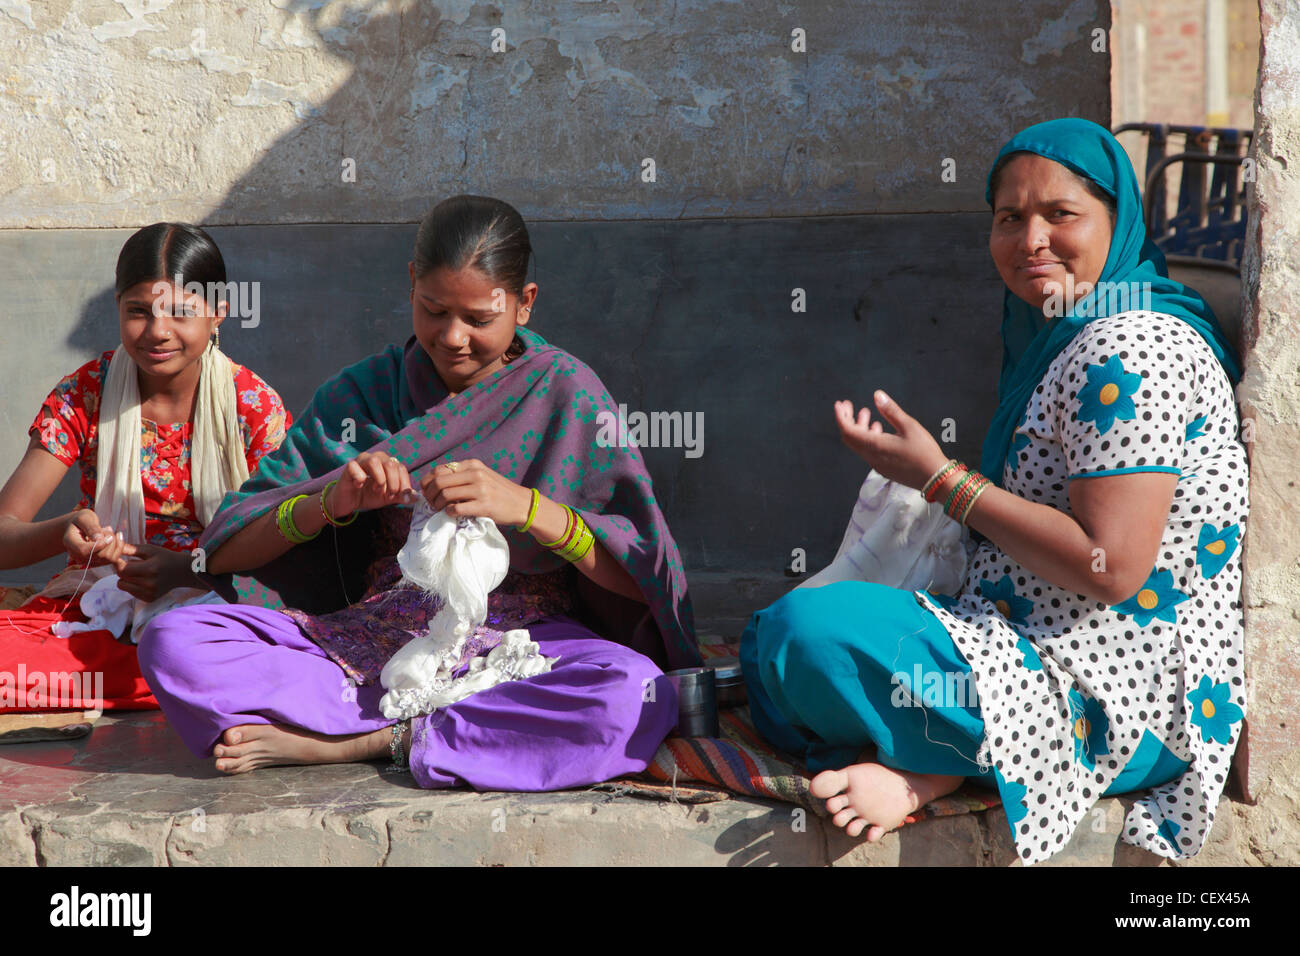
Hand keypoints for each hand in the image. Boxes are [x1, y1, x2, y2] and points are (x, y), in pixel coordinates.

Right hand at [62, 509, 127, 570]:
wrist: (77, 529)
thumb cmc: (80, 522)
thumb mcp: (84, 518)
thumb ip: (91, 527)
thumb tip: (99, 538)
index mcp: (70, 543)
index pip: (84, 550)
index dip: (99, 545)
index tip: (109, 536)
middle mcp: (78, 555)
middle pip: (100, 555)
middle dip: (110, 540)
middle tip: (108, 528)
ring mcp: (88, 561)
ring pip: (109, 558)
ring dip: (116, 544)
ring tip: (110, 532)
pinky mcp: (98, 562)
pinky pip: (114, 559)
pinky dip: (119, 548)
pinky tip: (117, 538)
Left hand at [116, 543, 198, 602]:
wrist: (183, 572)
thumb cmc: (165, 557)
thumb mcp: (150, 549)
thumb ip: (131, 548)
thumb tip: (114, 544)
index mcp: (150, 569)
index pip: (122, 569)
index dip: (117, 562)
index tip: (120, 557)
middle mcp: (150, 584)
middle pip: (121, 577)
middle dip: (122, 569)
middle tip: (131, 563)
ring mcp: (150, 593)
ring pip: (123, 586)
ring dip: (126, 578)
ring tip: (138, 572)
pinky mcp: (149, 599)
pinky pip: (130, 592)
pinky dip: (132, 585)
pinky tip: (143, 580)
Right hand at [326, 451, 415, 517]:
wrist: (349, 502)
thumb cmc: (369, 496)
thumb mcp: (388, 498)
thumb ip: (402, 496)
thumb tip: (417, 497)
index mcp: (387, 464)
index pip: (401, 468)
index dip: (404, 484)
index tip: (402, 498)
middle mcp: (376, 458)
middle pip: (390, 464)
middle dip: (393, 483)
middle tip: (389, 495)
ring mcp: (361, 460)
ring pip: (374, 461)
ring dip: (379, 479)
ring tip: (376, 490)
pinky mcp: (349, 467)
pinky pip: (355, 467)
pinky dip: (360, 478)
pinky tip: (359, 486)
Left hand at [419, 459, 531, 526]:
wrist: (521, 503)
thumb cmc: (498, 491)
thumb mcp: (481, 475)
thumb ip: (462, 475)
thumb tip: (435, 481)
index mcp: (472, 465)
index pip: (439, 470)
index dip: (427, 482)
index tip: (427, 492)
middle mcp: (475, 474)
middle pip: (439, 482)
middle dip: (429, 494)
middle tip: (430, 503)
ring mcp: (480, 489)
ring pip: (445, 495)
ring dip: (437, 505)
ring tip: (440, 509)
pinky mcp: (484, 505)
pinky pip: (456, 509)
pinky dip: (449, 512)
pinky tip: (452, 513)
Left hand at [834, 391, 949, 490]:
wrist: (935, 479)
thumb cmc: (924, 451)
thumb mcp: (909, 426)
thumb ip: (891, 411)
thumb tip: (877, 395)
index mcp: (875, 446)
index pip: (848, 431)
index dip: (841, 416)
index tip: (840, 404)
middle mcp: (871, 457)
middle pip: (850, 438)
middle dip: (847, 420)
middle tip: (849, 405)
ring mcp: (877, 464)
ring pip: (859, 444)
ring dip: (858, 428)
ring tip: (865, 412)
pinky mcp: (884, 468)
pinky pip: (867, 451)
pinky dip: (867, 437)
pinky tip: (878, 428)